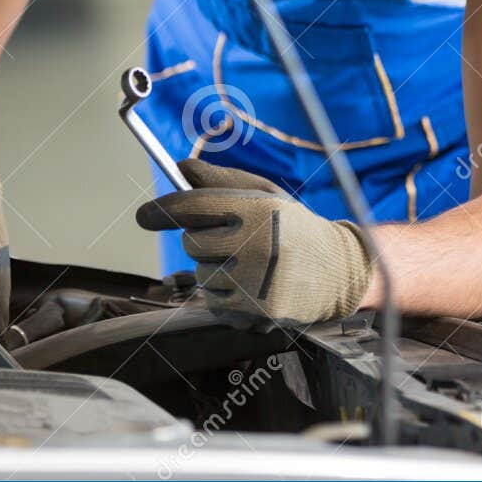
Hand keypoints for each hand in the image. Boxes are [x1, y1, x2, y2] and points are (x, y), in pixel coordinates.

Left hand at [135, 160, 371, 326]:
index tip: (145, 216)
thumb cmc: (294, 228)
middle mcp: (256, 246)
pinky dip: (223, 294)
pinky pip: (212, 302)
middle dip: (204, 239)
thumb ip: (221, 182)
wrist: (337, 272)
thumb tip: (181, 168)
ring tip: (249, 263)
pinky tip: (249, 285)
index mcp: (259, 210)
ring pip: (201, 274)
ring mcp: (255, 283)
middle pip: (192, 243)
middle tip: (234, 238)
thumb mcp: (264, 195)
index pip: (195, 207)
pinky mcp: (253, 313)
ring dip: (215, 268)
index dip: (164, 210)